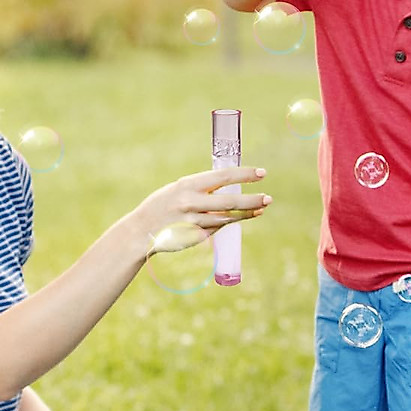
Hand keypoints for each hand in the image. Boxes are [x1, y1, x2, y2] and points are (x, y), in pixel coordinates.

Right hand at [132, 167, 269, 254]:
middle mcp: (192, 203)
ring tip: (260, 209)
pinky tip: (238, 218)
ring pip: (228, 218)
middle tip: (268, 198)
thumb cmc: (163, 205)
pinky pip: (217, 229)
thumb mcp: (179, 189)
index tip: (261, 173)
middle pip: (230, 201)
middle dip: (252, 200)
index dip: (244, 175)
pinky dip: (228, 223)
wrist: (141, 231)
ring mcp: (194, 222)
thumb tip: (230, 184)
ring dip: (246, 214)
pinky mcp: (196, 237)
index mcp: (188, 185)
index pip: (222, 177)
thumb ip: (201, 189)